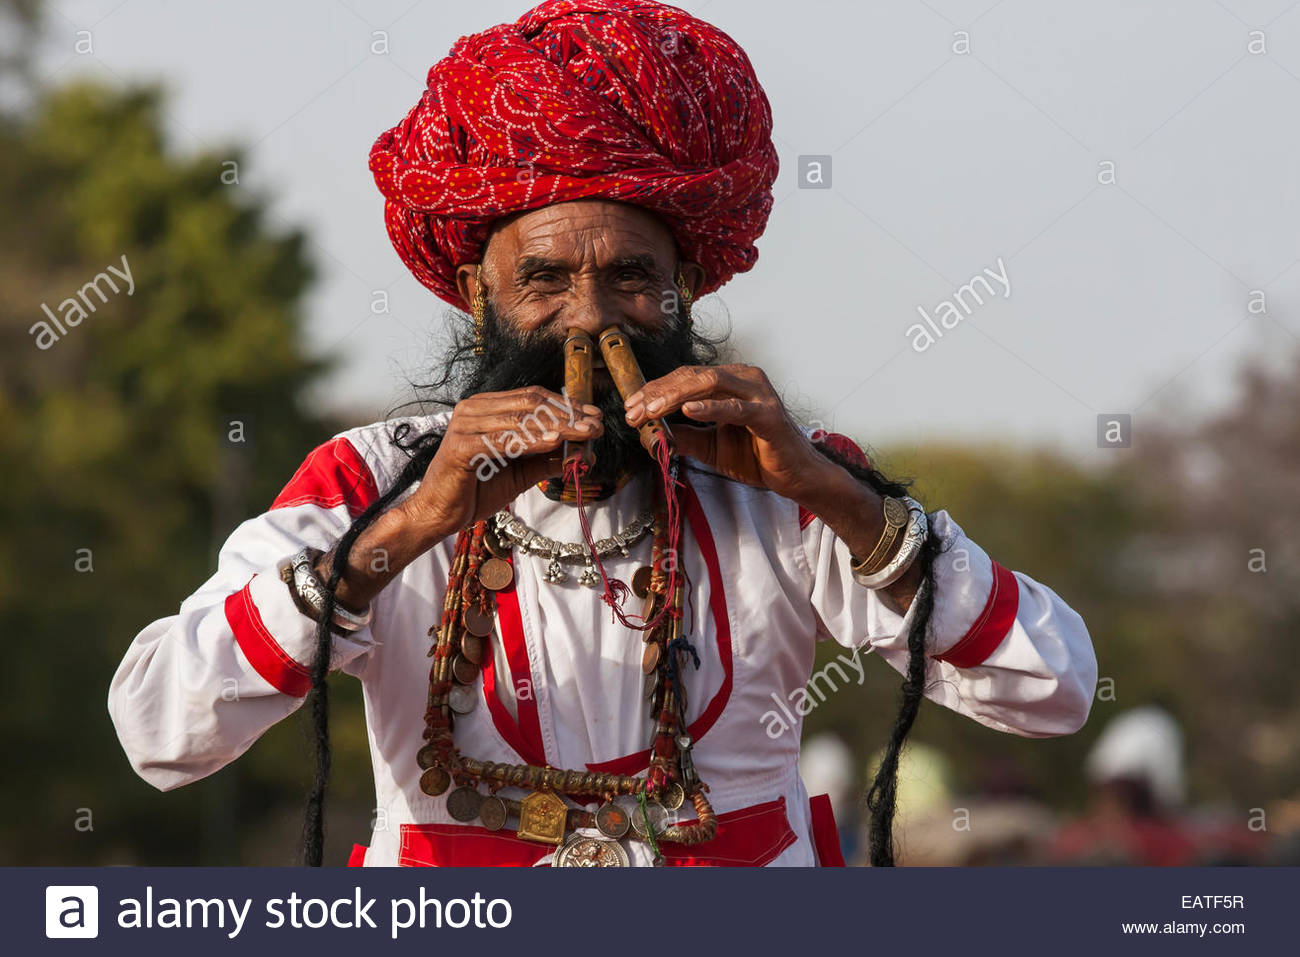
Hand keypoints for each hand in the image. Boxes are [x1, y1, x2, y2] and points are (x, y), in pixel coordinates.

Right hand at [406, 386, 603, 536]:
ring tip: (586, 433)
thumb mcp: (520, 473)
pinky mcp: (461, 447)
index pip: (533, 398)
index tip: (595, 417)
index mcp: (485, 408)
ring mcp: (466, 425)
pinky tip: (556, 441)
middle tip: (597, 425)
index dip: (567, 405)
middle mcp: (473, 409)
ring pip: (521, 419)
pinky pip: (505, 440)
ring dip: (558, 425)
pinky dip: (533, 440)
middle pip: (530, 404)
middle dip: (569, 414)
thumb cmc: (474, 490)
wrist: (437, 514)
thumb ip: (547, 460)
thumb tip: (582, 454)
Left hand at [623, 364, 831, 502]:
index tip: (630, 407)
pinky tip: (687, 411)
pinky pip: (735, 408)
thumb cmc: (756, 456)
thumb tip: (652, 433)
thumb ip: (685, 436)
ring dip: (675, 397)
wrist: (793, 475)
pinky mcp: (768, 414)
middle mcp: (744, 379)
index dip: (655, 390)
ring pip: (710, 384)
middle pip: (693, 376)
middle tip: (633, 410)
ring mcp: (758, 394)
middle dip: (658, 393)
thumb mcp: (710, 446)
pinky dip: (710, 408)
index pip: (685, 378)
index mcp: (730, 382)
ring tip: (651, 411)